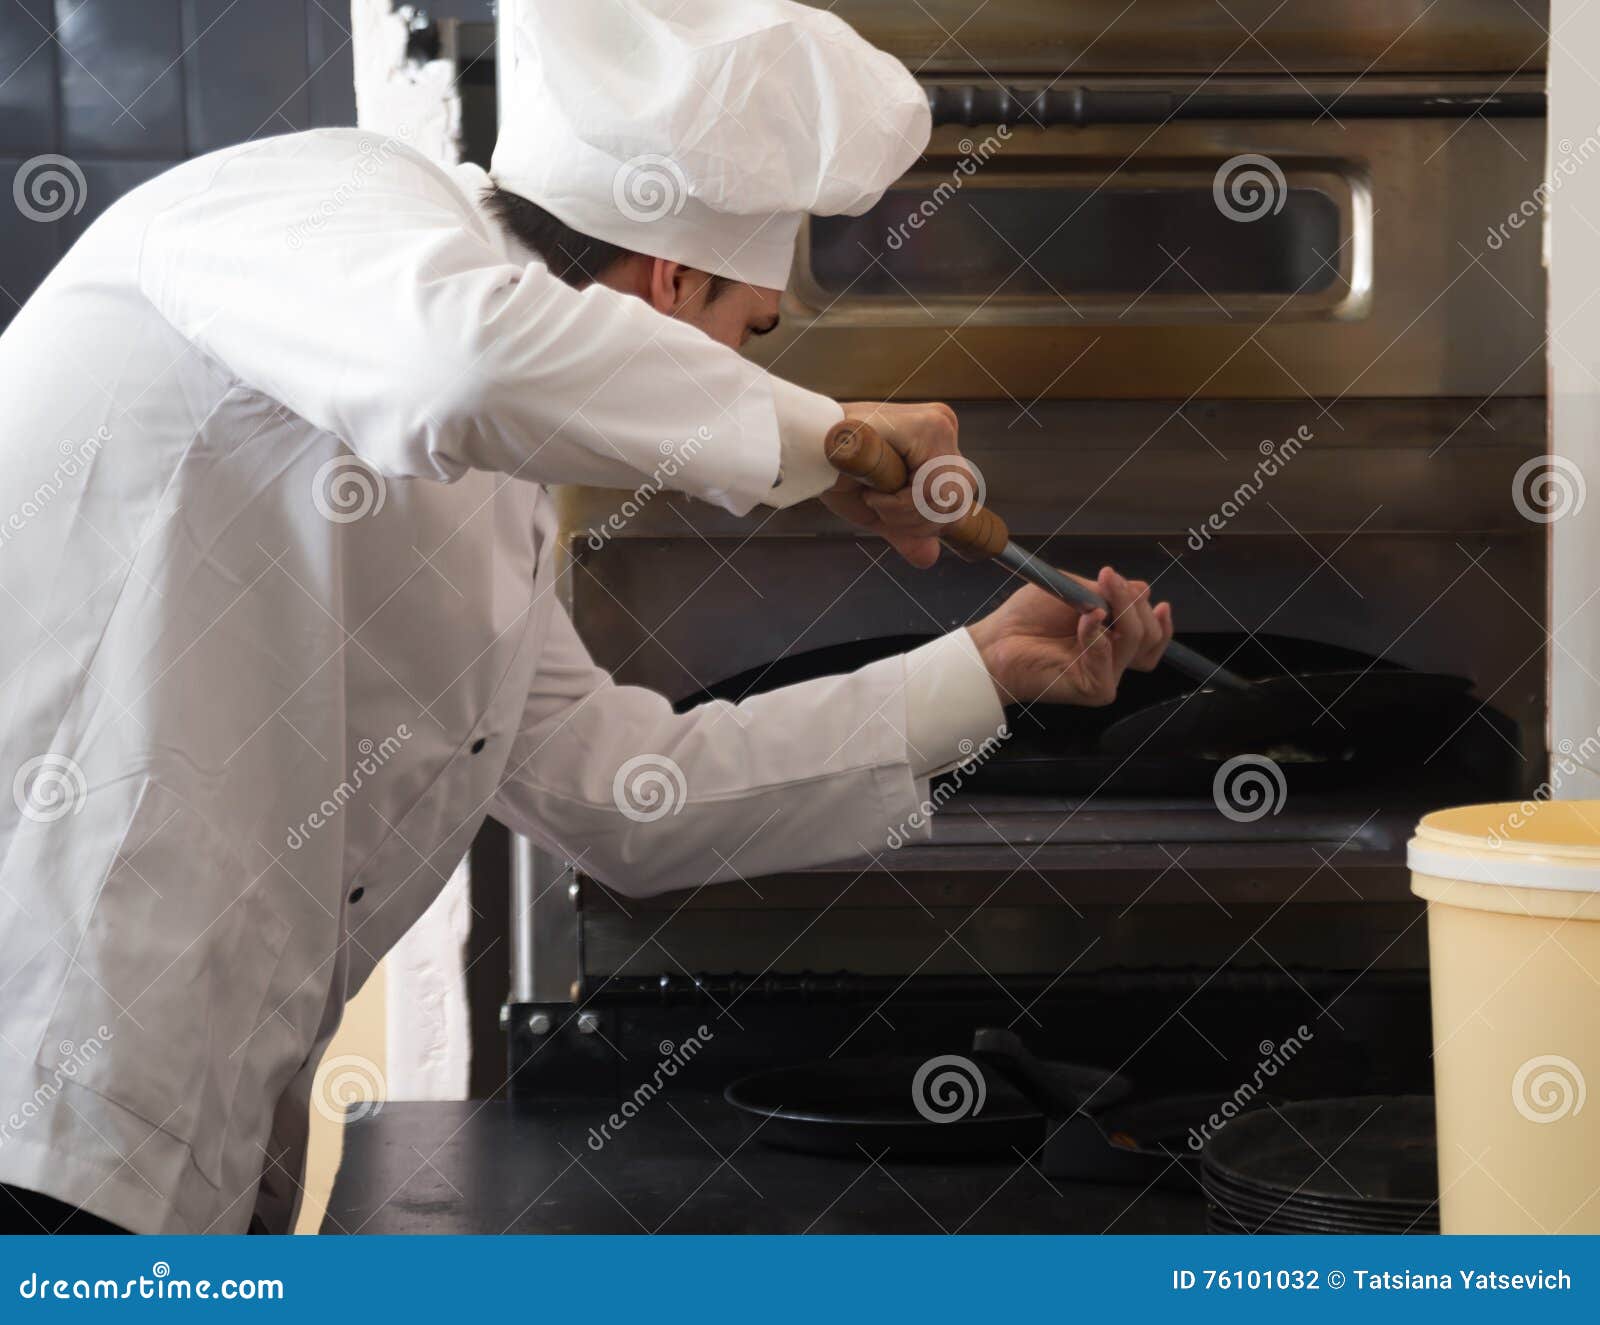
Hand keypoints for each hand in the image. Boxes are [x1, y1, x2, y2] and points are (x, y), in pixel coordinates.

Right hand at [819, 401, 963, 567]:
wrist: (801, 452)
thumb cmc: (833, 472)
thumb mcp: (877, 511)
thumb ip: (906, 532)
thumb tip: (930, 557)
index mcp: (937, 445)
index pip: (958, 500)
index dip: (924, 523)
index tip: (885, 511)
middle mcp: (943, 429)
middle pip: (959, 501)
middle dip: (918, 522)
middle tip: (880, 507)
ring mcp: (940, 425)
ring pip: (949, 498)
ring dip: (905, 513)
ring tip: (874, 496)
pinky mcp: (929, 426)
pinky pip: (933, 489)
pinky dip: (901, 504)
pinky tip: (874, 489)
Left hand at [966, 566, 1173, 705]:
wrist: (996, 641)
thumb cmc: (1028, 617)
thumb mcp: (1073, 591)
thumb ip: (1108, 593)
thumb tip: (1143, 591)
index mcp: (1112, 636)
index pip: (1152, 632)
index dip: (1155, 613)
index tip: (1142, 590)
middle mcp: (1112, 657)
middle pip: (1149, 635)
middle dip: (1135, 602)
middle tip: (1109, 580)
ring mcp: (1105, 674)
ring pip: (1138, 644)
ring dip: (1122, 612)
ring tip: (1093, 600)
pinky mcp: (1094, 689)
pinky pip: (1111, 665)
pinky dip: (1099, 639)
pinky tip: (1084, 624)